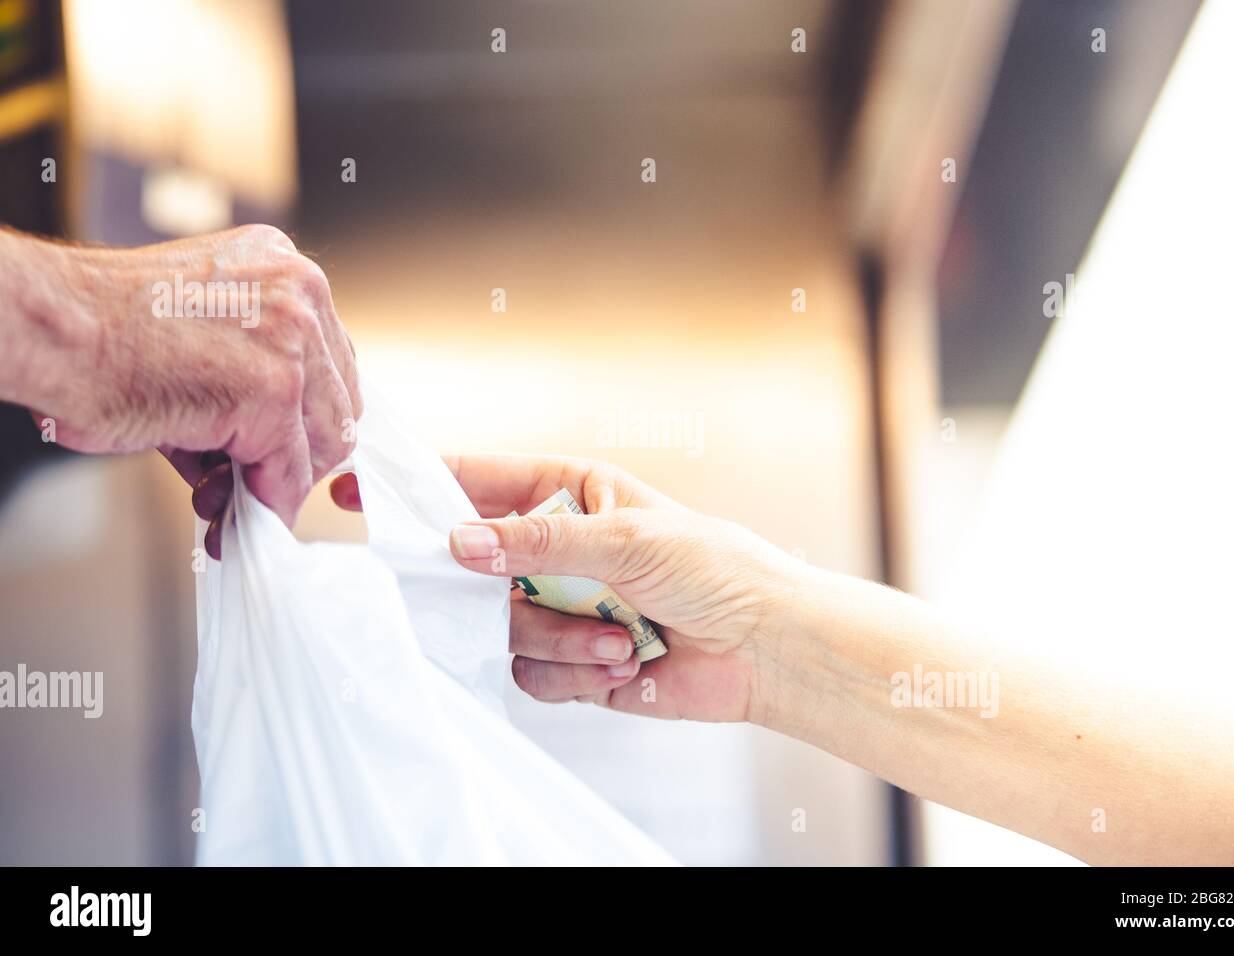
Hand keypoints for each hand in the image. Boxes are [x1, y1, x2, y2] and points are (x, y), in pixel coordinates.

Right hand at [12, 225, 360, 556]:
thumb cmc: (102, 330)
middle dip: (293, 455)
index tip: (278, 453)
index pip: (331, 367)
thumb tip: (279, 457)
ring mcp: (293, 338)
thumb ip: (250, 380)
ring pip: (322, 443)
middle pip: (337, 406)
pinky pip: (287, 470)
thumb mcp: (201, 333)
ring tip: (219, 489)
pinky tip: (219, 499)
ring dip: (274, 480)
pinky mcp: (274, 387)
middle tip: (247, 481)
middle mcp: (300, 292)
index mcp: (283, 269)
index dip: (305, 422)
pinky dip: (260, 499)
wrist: (52, 328)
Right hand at [329, 455, 812, 722]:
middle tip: (504, 593)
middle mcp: (556, 547)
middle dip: (489, 586)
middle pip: (473, 562)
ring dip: (558, 637)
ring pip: (499, 625)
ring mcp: (558, 605)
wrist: (764, 648)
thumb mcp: (627, 538)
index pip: (478, 480)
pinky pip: (529, 671)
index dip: (421, 485)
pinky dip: (573, 670)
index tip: (360, 488)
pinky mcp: (568, 660)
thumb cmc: (714, 568)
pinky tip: (625, 659)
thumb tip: (460, 543)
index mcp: (569, 493)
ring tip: (617, 636)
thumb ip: (539, 542)